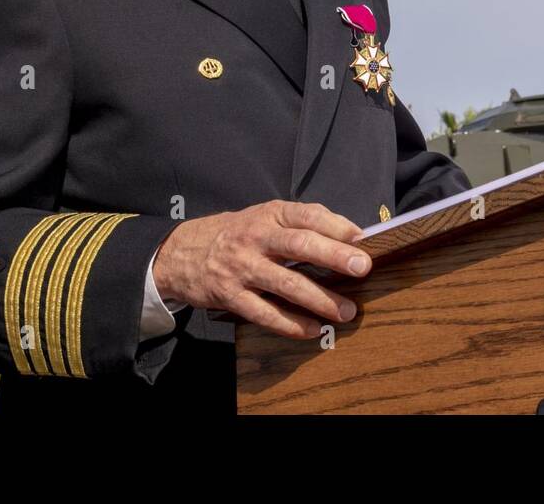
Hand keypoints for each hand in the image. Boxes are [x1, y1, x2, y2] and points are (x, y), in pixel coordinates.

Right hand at [151, 200, 371, 338]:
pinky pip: (265, 313)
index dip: (337, 225)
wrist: (180, 252)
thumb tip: (349, 237)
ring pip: (286, 284)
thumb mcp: (265, 217)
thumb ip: (300, 225)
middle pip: (300, 245)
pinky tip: (312, 330)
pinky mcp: (231, 296)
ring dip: (320, 299)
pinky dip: (291, 324)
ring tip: (346, 311)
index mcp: (270, 214)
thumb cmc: (237, 234)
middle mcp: (256, 237)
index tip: (362, 238)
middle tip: (362, 268)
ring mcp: (242, 267)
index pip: (308, 215)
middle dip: (334, 256)